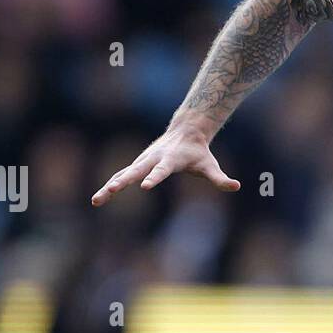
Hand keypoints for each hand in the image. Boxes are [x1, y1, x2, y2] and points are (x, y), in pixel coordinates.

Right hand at [91, 118, 239, 206]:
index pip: (161, 171)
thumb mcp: (210, 166)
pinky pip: (121, 175)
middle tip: (111, 192)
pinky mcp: (137, 165)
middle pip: (135, 171)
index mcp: (170, 160)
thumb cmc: (199, 153)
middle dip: (123, 182)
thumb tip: (236, 186)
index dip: (154, 178)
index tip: (145, 186)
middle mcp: (152, 159)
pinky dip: (110, 185)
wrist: (185, 131)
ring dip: (109, 187)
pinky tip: (98, 198)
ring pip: (123, 174)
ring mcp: (142, 161)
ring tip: (96, 201)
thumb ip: (221, 179)